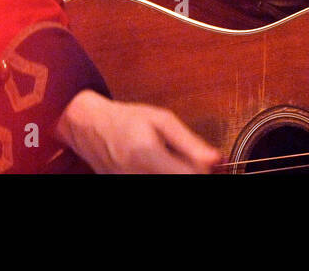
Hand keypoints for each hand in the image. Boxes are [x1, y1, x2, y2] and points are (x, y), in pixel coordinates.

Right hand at [54, 89, 222, 173]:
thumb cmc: (126, 120)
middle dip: (194, 173)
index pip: (189, 176)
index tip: (211, 163)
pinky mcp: (130, 188)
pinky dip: (168, 176)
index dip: (205, 172)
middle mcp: (137, 176)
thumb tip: (218, 160)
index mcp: (147, 155)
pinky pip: (159, 186)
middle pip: (183, 182)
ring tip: (174, 161)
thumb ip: (191, 143)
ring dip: (181, 174)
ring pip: (171, 186)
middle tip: (195, 161)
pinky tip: (165, 168)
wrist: (91, 128)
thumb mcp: (161, 120)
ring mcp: (132, 185)